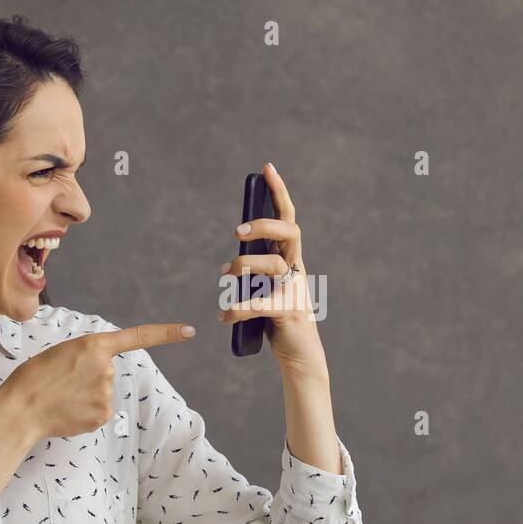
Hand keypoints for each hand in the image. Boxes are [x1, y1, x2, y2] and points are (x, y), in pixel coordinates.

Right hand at [3, 323, 195, 440]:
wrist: (21, 408)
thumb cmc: (35, 377)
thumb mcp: (63, 352)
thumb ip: (89, 357)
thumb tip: (103, 376)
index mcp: (95, 346)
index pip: (139, 336)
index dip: (166, 333)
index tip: (189, 331)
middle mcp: (106, 369)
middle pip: (108, 372)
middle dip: (90, 377)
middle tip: (63, 381)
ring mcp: (106, 394)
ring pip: (103, 392)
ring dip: (86, 395)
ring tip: (62, 396)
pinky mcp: (103, 415)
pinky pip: (100, 411)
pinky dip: (86, 412)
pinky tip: (68, 411)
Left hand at [218, 162, 327, 377]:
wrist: (299, 355)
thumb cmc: (278, 319)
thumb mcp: (265, 288)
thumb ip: (255, 272)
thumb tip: (232, 262)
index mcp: (291, 259)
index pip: (288, 218)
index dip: (279, 192)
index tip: (266, 167)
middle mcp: (297, 270)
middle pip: (289, 232)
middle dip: (263, 225)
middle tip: (236, 233)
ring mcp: (295, 290)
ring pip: (273, 265)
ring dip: (243, 267)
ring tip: (223, 277)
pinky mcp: (288, 313)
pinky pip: (260, 304)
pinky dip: (237, 309)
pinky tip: (223, 315)